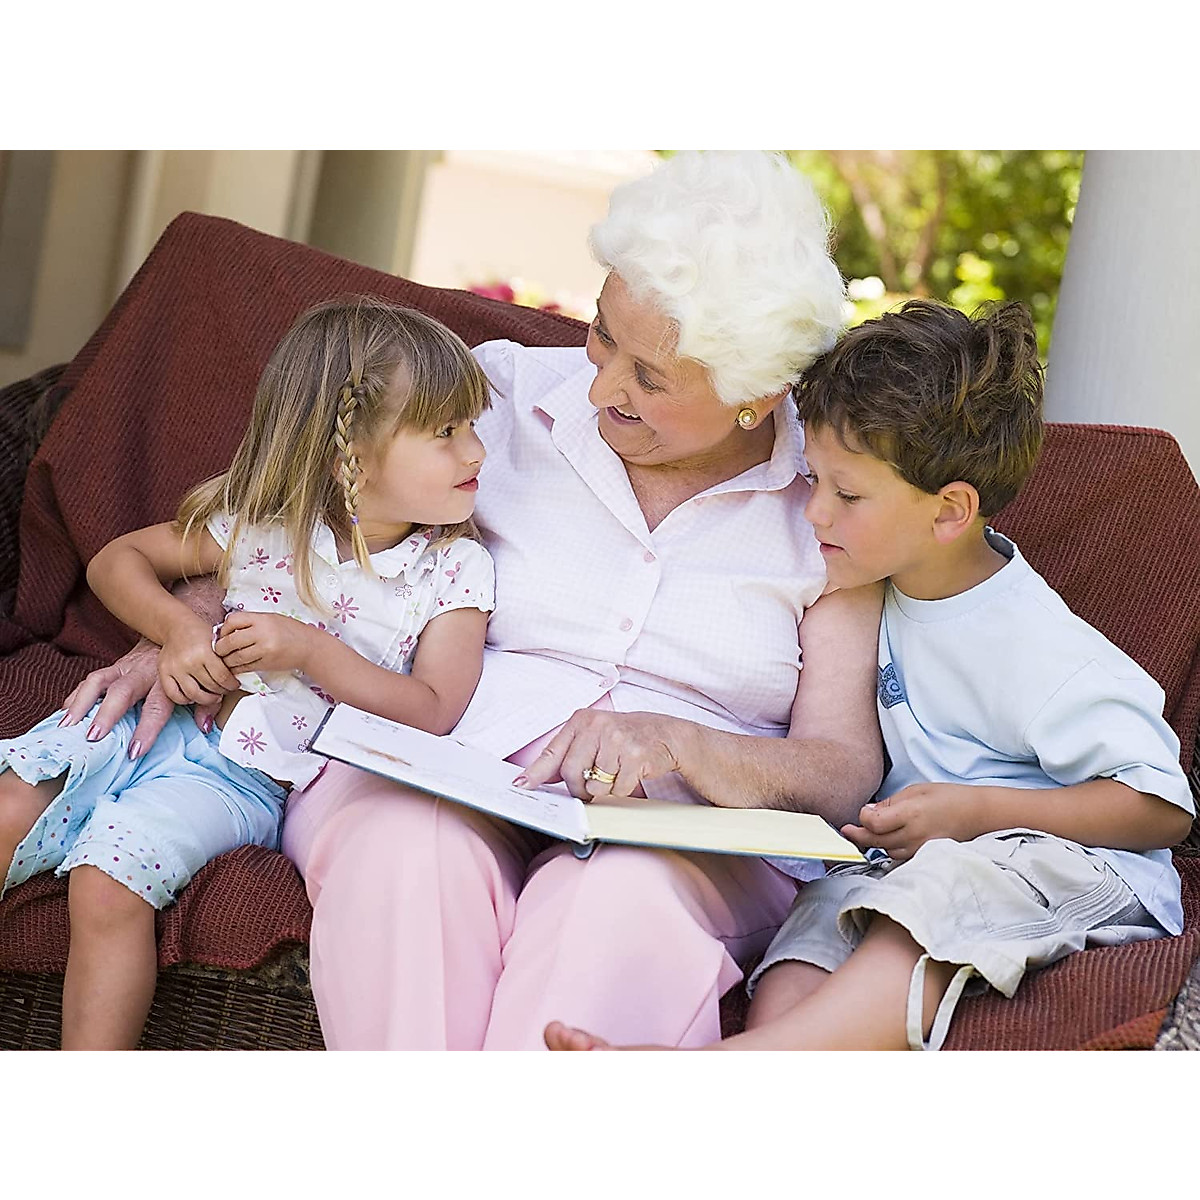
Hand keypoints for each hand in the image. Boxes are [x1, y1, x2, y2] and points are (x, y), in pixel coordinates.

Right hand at [60, 636, 220, 755]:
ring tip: (67, 726)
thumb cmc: (190, 662)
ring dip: (81, 703)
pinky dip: (76, 696)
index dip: (146, 729)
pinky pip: (90, 680)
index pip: (157, 707)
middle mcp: (143, 673)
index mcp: (166, 680)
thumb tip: (205, 728)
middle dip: (106, 715)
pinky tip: (64, 713)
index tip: (134, 751)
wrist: (178, 630)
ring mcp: (124, 668)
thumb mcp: (204, 681)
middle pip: (122, 692)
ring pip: (98, 681)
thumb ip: (207, 704)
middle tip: (93, 737)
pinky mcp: (113, 667)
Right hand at [159, 613, 240, 705]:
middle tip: (225, 690)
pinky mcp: (163, 672)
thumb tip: (235, 680)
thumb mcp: (218, 642)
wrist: (177, 626)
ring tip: (212, 696)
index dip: (231, 684)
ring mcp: (174, 668)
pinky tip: (193, 696)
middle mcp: (188, 661)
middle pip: (210, 686)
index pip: (222, 677)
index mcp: (204, 652)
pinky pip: (174, 695)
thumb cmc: (200, 634)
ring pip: (193, 694)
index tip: (234, 685)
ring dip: (206, 699)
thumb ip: (226, 659)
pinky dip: (185, 699)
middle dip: (221, 691)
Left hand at [213, 611, 315, 674]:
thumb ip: (251, 622)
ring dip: (227, 660)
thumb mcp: (271, 619)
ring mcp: (264, 650)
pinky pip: (245, 667)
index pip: (232, 621)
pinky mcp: (266, 664)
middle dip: (220, 648)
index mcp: (262, 619)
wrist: (309, 646)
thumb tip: (227, 630)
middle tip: (219, 650)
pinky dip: (236, 668)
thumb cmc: (289, 630)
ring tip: (226, 660)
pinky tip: (236, 667)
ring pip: (235, 657)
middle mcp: (262, 634)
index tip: (223, 634)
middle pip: (230, 641)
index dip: (224, 629)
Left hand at [514, 710, 681, 800]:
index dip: (536, 772)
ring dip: (604, 789)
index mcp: (583, 720)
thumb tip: (538, 777)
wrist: (667, 734)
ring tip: (617, 771)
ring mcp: (616, 739)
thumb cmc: (627, 736)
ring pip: (595, 785)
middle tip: (589, 789)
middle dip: (579, 789)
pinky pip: (617, 788)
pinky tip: (631, 772)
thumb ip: (569, 753)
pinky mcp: (634, 755)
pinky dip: (623, 788)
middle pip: (572, 773)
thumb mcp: (595, 735)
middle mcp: (597, 726)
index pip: (553, 751)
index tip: (522, 784)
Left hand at [840, 782, 983, 861]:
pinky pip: (899, 857)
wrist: (978, 815)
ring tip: (869, 832)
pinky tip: (888, 841)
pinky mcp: (925, 858)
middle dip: (859, 835)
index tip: (862, 812)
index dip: (862, 818)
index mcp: (911, 814)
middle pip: (876, 841)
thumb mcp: (917, 790)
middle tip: (847, 830)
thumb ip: (890, 803)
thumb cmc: (949, 798)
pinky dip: (890, 849)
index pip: (874, 823)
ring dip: (875, 843)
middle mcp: (914, 835)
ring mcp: (920, 850)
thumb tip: (869, 812)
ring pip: (886, 851)